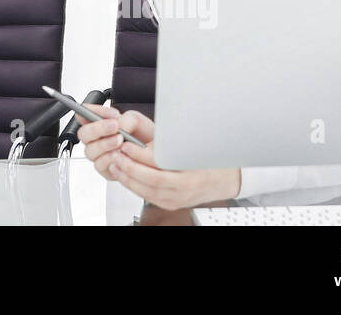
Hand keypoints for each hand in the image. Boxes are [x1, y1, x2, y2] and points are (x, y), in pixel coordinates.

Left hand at [76, 105, 240, 210]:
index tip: (127, 145)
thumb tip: (146, 136)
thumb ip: (171, 143)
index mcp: (192, 171)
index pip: (160, 164)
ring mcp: (178, 199)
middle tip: (116, 155)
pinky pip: (149, 197)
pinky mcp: (172, 204)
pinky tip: (125, 176)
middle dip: (129, 168)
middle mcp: (186, 188)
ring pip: (147, 191)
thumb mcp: (193, 145)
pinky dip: (134, 186)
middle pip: (151, 181)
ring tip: (115, 165)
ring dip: (127, 178)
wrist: (224, 179)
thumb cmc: (208, 159)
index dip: (140, 155)